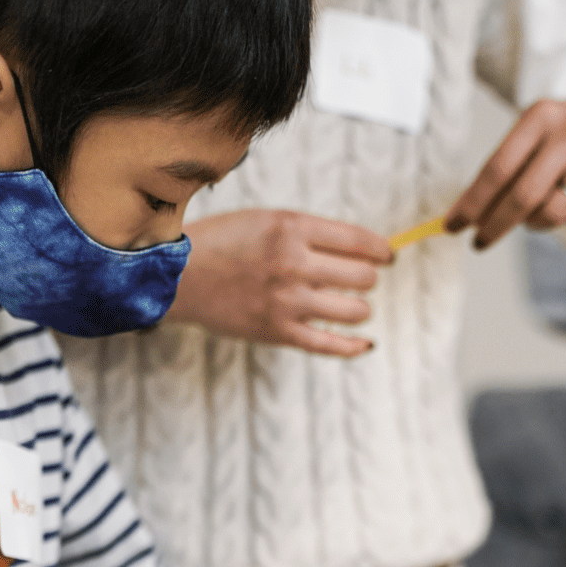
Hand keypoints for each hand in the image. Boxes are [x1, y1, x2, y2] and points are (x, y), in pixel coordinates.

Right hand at [169, 209, 392, 355]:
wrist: (179, 277)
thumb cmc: (225, 242)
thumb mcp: (266, 220)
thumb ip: (310, 233)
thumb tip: (363, 249)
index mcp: (292, 229)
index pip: (359, 241)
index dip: (381, 251)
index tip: (387, 256)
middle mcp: (293, 264)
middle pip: (363, 277)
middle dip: (368, 278)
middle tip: (360, 279)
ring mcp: (288, 302)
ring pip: (355, 310)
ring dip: (359, 308)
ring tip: (349, 304)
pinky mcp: (280, 332)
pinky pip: (331, 345)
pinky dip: (355, 346)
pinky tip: (365, 343)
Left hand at [444, 93, 565, 250]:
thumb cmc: (560, 136)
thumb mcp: (531, 136)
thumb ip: (504, 170)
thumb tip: (469, 216)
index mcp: (541, 116)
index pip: (498, 168)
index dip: (473, 202)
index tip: (453, 225)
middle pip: (524, 196)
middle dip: (496, 225)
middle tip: (479, 243)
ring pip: (554, 213)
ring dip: (534, 224)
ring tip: (533, 214)